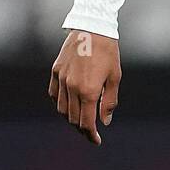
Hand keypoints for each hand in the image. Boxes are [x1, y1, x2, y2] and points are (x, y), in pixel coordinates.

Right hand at [48, 30, 120, 145]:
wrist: (92, 28)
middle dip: (82, 129)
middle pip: (73, 118)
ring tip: (80, 120)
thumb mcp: (115, 78)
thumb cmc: (108, 52)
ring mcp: (61, 79)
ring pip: (62, 109)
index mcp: (89, 91)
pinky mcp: (55, 71)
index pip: (86, 122)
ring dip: (71, 118)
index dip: (91, 135)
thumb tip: (105, 122)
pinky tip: (69, 106)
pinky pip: (54, 95)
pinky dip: (60, 104)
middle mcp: (72, 87)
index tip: (96, 141)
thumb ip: (109, 102)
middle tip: (91, 132)